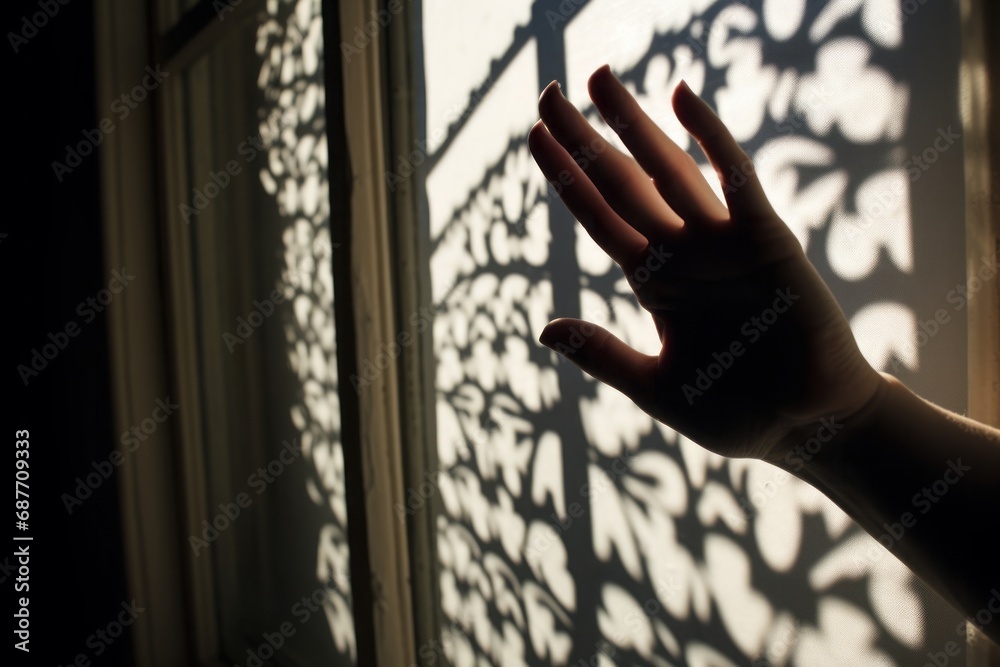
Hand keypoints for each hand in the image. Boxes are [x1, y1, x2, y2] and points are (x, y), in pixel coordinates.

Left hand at [528, 65, 885, 462]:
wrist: (806, 428)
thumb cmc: (734, 413)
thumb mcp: (656, 386)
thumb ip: (603, 355)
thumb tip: (544, 328)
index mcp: (653, 281)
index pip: (597, 216)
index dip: (566, 177)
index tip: (533, 137)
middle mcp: (682, 251)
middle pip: (622, 182)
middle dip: (586, 138)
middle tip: (549, 92)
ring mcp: (723, 242)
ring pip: (669, 169)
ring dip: (635, 123)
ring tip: (600, 80)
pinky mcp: (767, 240)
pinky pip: (735, 179)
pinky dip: (711, 138)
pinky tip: (681, 97)